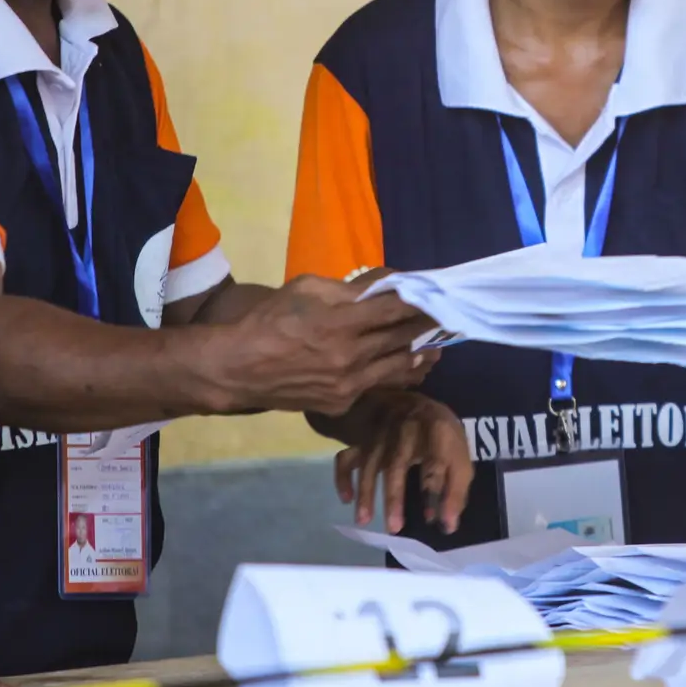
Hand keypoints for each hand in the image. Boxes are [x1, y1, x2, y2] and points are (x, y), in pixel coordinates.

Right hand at [200, 275, 438, 415]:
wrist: (239, 369)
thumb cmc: (271, 320)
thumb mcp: (307, 288)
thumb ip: (350, 287)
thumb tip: (387, 283)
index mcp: (340, 323)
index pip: (395, 309)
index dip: (422, 301)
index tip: (440, 293)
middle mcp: (350, 357)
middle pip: (403, 339)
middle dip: (426, 326)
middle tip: (446, 316)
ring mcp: (348, 385)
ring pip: (398, 367)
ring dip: (420, 354)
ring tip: (436, 345)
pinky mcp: (342, 403)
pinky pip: (377, 385)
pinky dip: (394, 373)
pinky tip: (406, 365)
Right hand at [335, 391, 473, 533]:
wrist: (417, 404)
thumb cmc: (441, 437)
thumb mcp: (460, 457)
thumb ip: (456, 490)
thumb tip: (448, 525)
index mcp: (436, 432)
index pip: (434, 462)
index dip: (434, 492)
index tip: (434, 520)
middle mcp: (405, 430)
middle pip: (397, 463)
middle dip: (394, 496)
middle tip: (394, 527)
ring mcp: (380, 433)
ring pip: (369, 462)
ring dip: (366, 491)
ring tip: (363, 520)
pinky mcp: (363, 439)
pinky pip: (347, 457)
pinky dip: (343, 477)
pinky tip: (347, 498)